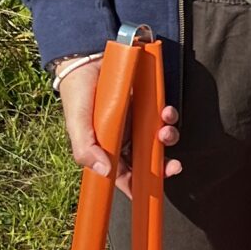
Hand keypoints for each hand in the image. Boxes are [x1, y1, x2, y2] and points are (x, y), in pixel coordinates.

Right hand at [56, 59, 182, 191]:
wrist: (87, 57)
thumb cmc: (78, 94)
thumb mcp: (77, 124)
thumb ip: (86, 149)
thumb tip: (106, 172)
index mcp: (106, 150)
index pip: (124, 177)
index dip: (138, 187)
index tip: (151, 191)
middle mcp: (124, 139)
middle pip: (148, 161)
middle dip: (163, 166)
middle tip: (173, 166)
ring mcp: (137, 121)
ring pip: (159, 139)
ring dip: (167, 138)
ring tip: (164, 130)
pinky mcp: (148, 104)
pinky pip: (163, 116)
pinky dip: (169, 117)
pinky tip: (166, 111)